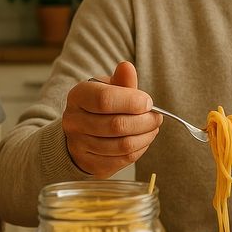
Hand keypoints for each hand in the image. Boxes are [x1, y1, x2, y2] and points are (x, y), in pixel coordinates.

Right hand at [63, 61, 162, 177]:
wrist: (81, 133)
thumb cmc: (100, 107)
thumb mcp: (109, 88)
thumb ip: (121, 80)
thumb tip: (127, 67)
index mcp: (78, 97)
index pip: (105, 100)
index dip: (132, 102)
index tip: (148, 102)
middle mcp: (74, 122)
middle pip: (117, 125)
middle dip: (144, 121)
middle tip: (157, 118)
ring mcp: (80, 145)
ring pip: (123, 145)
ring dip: (145, 137)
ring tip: (152, 128)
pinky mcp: (91, 164)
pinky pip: (123, 159)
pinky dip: (140, 149)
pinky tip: (143, 140)